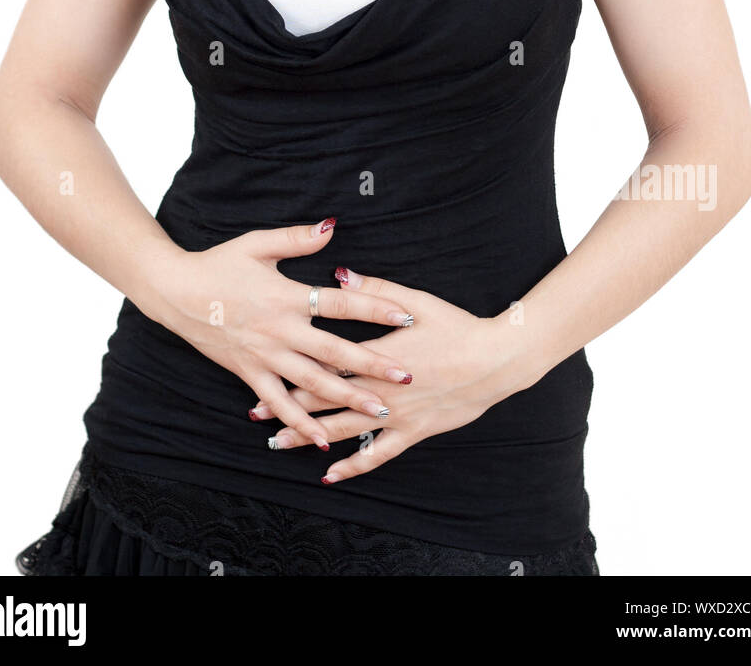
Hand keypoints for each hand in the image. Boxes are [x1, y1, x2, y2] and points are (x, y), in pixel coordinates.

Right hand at [153, 221, 416, 451]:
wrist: (175, 293)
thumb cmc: (219, 264)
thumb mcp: (257, 243)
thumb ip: (296, 238)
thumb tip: (332, 227)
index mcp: (285, 296)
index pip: (339, 303)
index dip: (374, 308)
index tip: (406, 316)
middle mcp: (279, 330)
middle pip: (334, 350)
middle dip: (372, 365)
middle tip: (405, 378)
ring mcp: (264, 356)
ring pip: (312, 383)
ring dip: (346, 398)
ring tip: (379, 412)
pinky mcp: (249, 373)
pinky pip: (279, 402)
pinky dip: (301, 422)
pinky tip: (323, 440)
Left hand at [250, 269, 540, 481]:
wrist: (495, 360)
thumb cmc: (456, 326)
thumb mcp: (415, 301)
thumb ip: (374, 289)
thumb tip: (339, 275)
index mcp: (376, 353)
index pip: (324, 361)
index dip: (290, 366)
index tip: (262, 370)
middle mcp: (380, 388)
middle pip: (324, 398)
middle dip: (288, 405)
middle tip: (256, 411)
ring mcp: (396, 414)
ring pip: (343, 429)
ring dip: (309, 436)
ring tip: (278, 442)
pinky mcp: (413, 432)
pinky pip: (378, 454)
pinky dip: (353, 466)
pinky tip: (331, 475)